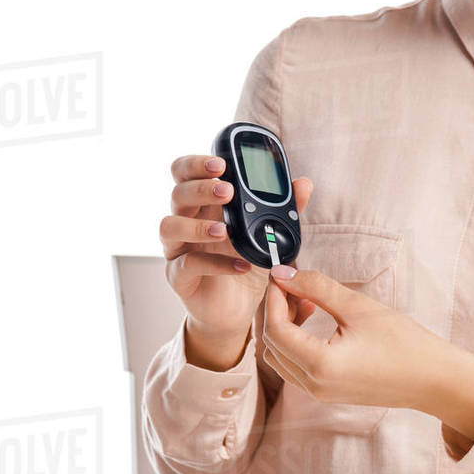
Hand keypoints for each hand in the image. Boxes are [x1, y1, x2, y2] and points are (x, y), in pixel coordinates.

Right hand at [161, 153, 312, 369]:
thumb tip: (303, 183)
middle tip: (227, 192)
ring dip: (196, 225)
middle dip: (200, 188)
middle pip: (177, 193)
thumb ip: (283, 208)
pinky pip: (187, 265)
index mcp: (203, 204)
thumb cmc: (245, 263)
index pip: (186, 173)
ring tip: (224, 230)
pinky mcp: (178, 276)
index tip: (220, 163)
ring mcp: (178, 249)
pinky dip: (214, 264)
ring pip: (169, 226)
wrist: (235, 309)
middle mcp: (185, 221)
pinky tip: (240, 265)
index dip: (196, 163)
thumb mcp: (267, 235)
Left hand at [263, 265, 473, 440]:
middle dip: (275, 311)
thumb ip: (316, 288)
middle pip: (272, 345)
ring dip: (284, 328)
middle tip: (293, 285)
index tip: (281, 276)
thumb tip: (283, 274)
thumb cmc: (404, 342)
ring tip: (307, 301)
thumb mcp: (358, 307)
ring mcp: (320, 393)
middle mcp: (314, 385)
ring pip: (281, 358)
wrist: (434, 379)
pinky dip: (296, 343)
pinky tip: (314, 321)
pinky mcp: (328, 393)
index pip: (275, 330)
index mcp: (320, 365)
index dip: (273, 299)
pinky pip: (296, 368)